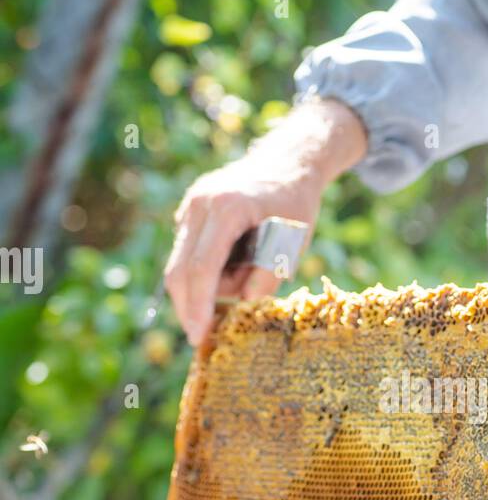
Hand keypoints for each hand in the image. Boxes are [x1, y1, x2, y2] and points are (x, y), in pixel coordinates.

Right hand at [165, 98, 366, 345]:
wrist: (287, 163)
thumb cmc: (295, 204)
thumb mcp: (293, 241)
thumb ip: (270, 273)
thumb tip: (245, 302)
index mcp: (226, 208)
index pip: (200, 268)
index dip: (197, 307)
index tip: (199, 336)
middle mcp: (200, 204)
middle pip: (180, 269)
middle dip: (189, 306)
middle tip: (204, 334)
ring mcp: (190, 205)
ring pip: (181, 263)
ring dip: (208, 285)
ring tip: (247, 271)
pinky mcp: (189, 211)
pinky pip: (189, 252)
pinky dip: (207, 270)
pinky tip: (237, 260)